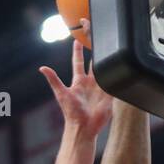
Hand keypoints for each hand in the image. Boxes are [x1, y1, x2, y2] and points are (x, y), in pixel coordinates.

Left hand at [39, 23, 112, 137]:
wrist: (84, 128)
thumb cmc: (71, 113)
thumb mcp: (61, 94)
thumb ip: (53, 80)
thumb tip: (42, 68)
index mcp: (79, 81)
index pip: (78, 61)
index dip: (78, 50)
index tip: (78, 38)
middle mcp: (90, 83)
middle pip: (93, 62)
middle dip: (95, 49)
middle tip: (96, 36)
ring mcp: (100, 88)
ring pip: (105, 69)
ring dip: (107, 59)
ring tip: (111, 45)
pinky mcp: (109, 95)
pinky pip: (114, 82)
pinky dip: (117, 74)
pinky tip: (121, 63)